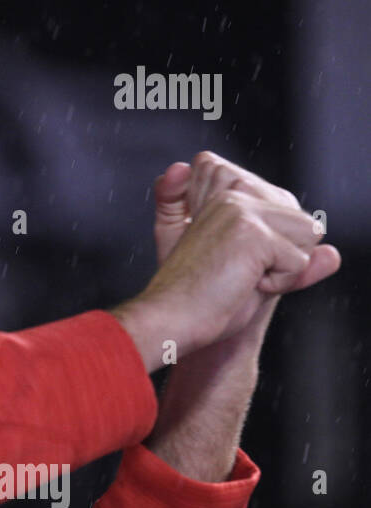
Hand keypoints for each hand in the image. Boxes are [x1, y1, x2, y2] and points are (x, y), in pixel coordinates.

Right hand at [111, 152, 339, 370]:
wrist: (172, 317)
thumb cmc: (198, 293)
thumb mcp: (249, 263)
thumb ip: (293, 248)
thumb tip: (335, 255)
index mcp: (229, 190)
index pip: (295, 215)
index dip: (278, 247)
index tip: (233, 257)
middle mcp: (236, 191)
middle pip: (306, 224)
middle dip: (284, 256)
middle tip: (238, 269)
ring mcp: (242, 208)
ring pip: (308, 237)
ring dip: (283, 267)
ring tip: (240, 274)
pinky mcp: (252, 231)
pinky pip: (299, 262)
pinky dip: (278, 283)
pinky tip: (242, 283)